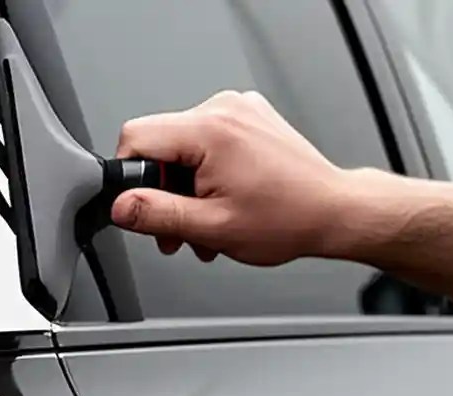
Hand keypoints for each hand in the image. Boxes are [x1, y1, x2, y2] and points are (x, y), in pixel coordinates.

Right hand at [112, 90, 356, 265]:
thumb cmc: (288, 218)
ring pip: (180, 147)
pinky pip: (205, 141)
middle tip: (179, 228)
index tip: (147, 206)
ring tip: (205, 221)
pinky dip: (204, 173)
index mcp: (210, 129)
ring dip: (184, 188)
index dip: (130, 177)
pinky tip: (220, 199)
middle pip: (158, 144)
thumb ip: (156, 214)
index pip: (135, 136)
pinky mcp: (247, 117)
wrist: (333, 212)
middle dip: (162, 190)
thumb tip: (119, 206)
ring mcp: (238, 110)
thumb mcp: (211, 227)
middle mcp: (223, 109)